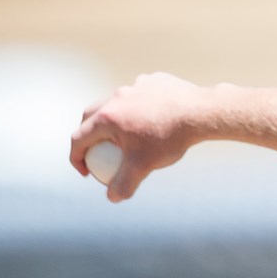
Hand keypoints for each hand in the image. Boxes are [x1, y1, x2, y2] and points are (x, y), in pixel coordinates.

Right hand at [69, 71, 210, 202]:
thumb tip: (112, 197)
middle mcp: (116, 97)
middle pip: (91, 117)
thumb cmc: (169, 138)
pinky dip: (139, 110)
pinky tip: (152, 122)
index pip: (79, 138)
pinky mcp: (153, 80)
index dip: (76, 158)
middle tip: (97, 153)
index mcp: (107, 117)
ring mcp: (135, 85)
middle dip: (88, 136)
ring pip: (116, 103)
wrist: (199, 112)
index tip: (86, 172)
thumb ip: (124, 184)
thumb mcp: (143, 166)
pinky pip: (140, 96)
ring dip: (114, 120)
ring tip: (126, 138)